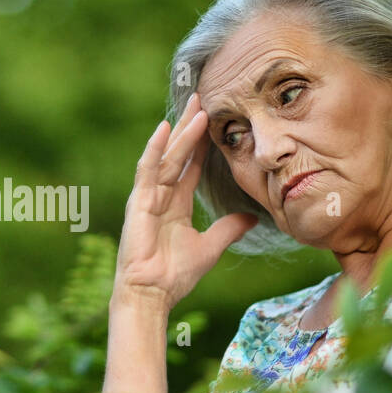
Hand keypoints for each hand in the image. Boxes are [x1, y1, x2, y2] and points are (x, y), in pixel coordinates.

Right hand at [113, 94, 258, 311]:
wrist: (153, 294)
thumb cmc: (174, 275)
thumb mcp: (210, 248)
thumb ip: (229, 230)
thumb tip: (252, 218)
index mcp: (174, 204)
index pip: (191, 165)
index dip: (202, 143)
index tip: (214, 119)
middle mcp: (160, 195)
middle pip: (179, 153)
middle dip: (191, 126)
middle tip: (204, 97)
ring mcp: (147, 196)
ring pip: (168, 156)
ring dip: (182, 132)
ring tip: (196, 106)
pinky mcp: (139, 202)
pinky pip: (147, 169)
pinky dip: (156, 148)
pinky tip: (165, 128)